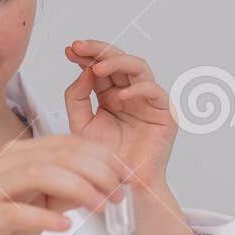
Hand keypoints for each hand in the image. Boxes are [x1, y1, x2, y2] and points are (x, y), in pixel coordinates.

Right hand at [0, 136, 128, 234]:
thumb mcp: (39, 203)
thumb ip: (66, 191)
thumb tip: (103, 185)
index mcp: (19, 155)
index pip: (67, 144)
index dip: (102, 157)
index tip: (125, 175)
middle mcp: (5, 164)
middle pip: (58, 156)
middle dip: (97, 172)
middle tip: (118, 194)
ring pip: (40, 174)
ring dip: (78, 188)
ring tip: (101, 206)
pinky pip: (18, 212)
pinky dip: (45, 217)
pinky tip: (65, 225)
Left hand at [62, 39, 176, 188]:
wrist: (121, 186)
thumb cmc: (103, 160)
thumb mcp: (80, 125)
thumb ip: (77, 97)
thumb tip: (84, 70)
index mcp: (110, 95)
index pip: (100, 67)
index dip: (86, 55)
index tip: (69, 49)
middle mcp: (130, 93)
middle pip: (118, 60)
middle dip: (98, 50)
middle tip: (80, 47)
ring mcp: (148, 101)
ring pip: (138, 67)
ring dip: (117, 63)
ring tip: (97, 68)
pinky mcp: (164, 113)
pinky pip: (154, 91)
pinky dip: (137, 90)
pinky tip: (120, 96)